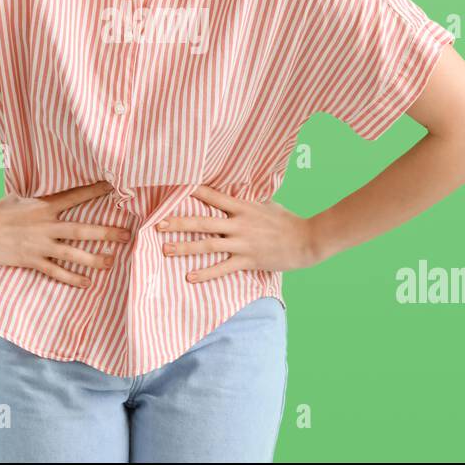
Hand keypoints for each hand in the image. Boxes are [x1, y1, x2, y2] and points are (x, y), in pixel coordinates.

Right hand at [0, 181, 131, 287]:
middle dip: (106, 232)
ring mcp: (39, 244)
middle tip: (126, 235)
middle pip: (81, 229)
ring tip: (111, 262)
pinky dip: (72, 278)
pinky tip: (87, 283)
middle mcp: (46, 225)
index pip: (75, 196)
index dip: (96, 191)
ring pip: (72, 253)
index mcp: (44, 206)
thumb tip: (48, 190)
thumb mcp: (18, 197)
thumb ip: (38, 197)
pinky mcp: (31, 260)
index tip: (115, 186)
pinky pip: (56, 271)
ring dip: (93, 258)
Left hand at [155, 184, 318, 283]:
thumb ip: (248, 202)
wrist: (307, 239)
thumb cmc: (287, 221)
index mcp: (242, 207)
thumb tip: (236, 196)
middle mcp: (239, 224)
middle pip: (203, 222)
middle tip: (158, 224)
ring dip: (185, 247)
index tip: (173, 188)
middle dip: (179, 223)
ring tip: (165, 250)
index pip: (212, 196)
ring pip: (207, 245)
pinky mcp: (248, 260)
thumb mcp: (266, 205)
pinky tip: (189, 277)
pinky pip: (222, 268)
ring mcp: (242, 243)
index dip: (193, 191)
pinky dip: (205, 273)